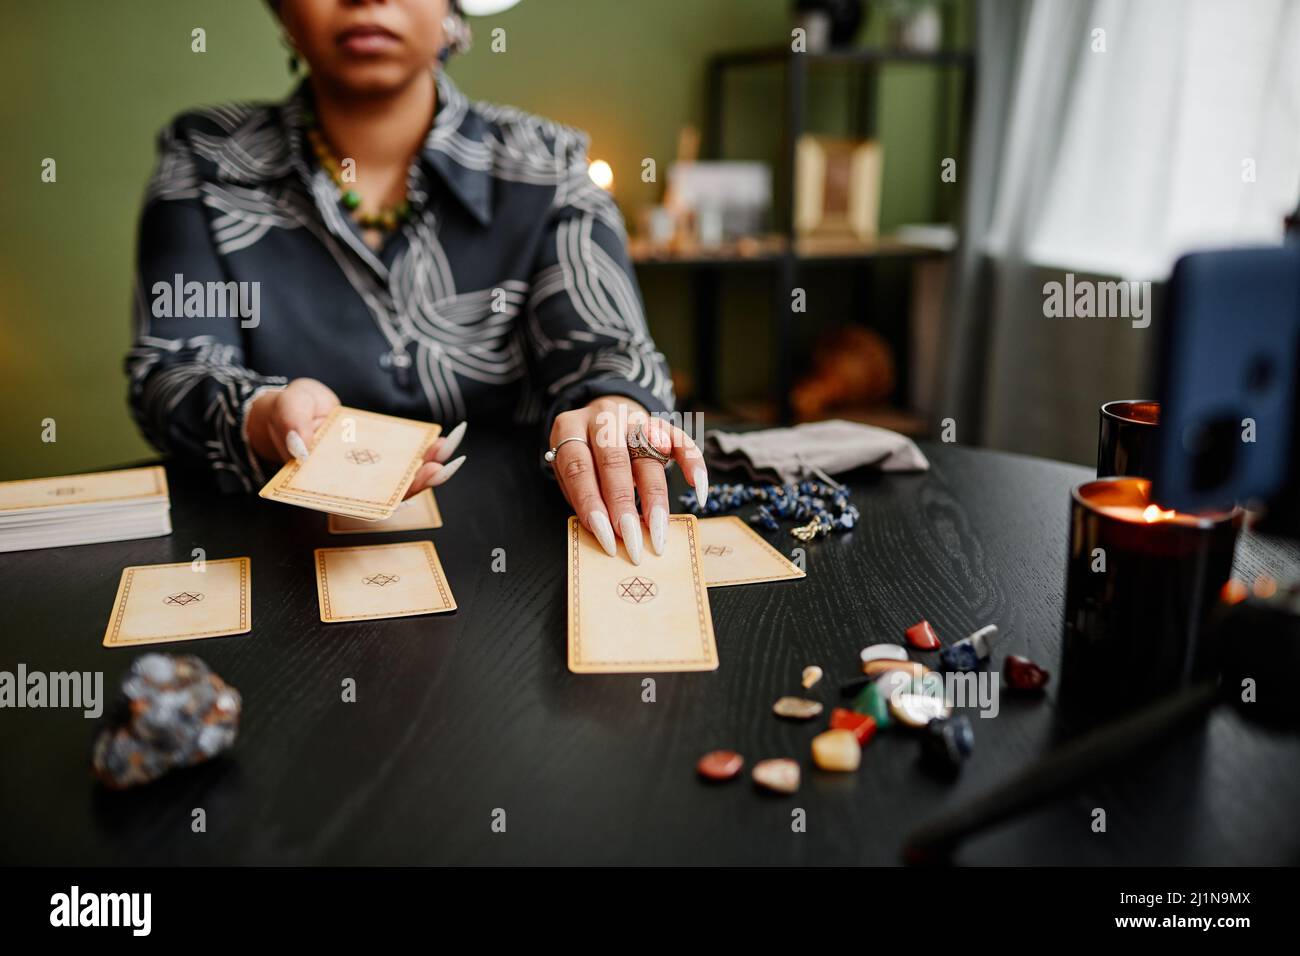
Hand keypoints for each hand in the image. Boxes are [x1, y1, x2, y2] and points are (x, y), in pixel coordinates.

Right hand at [245, 379, 466, 497]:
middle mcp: (351, 481)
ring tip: (449, 452)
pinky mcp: (378, 454)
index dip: (383, 504)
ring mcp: (367, 469)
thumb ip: (291, 425)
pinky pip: (404, 458)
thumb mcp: (286, 409)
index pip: (357, 502)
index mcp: (325, 483)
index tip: (407, 499)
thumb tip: (301, 447)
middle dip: (417, 483)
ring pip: (401, 479)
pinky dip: (425, 452)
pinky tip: (444, 443)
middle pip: (388, 493)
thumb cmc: (287, 412)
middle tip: (439, 468)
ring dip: (429, 468)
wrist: (294, 409)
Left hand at [548, 396, 707, 561]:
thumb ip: (581, 494)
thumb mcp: (567, 468)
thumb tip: (605, 532)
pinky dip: (693, 463)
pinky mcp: (660, 423)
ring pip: (648, 456)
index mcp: (569, 427)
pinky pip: (681, 440)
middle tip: (632, 541)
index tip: (605, 538)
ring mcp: (633, 418)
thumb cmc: (583, 455)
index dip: (590, 504)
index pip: (578, 467)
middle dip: (624, 505)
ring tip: (658, 532)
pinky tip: (699, 489)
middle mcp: (602, 417)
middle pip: (614, 461)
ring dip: (655, 498)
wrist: (600, 417)